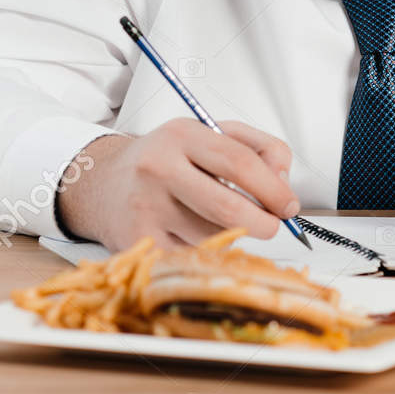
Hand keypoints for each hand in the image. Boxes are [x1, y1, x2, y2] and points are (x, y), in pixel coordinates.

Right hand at [53, 119, 299, 251]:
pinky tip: (198, 238)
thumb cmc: (168, 160)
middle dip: (263, 223)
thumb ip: (258, 147)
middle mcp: (158, 169)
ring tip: (218, 221)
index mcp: (181, 136)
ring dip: (231, 236)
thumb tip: (283, 183)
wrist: (105, 183)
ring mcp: (146, 208)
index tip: (289, 205)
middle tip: (273, 226)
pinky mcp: (138, 242)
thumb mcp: (211, 136)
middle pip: (228, 209)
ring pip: (212, 237)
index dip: (273, 189)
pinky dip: (207, 252)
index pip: (239, 163)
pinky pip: (193, 257)